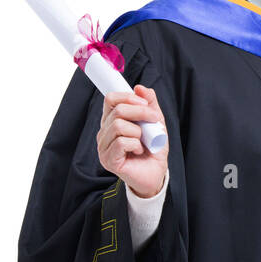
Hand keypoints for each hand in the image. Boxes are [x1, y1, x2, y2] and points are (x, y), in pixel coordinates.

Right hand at [96, 84, 168, 198]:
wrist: (156, 173)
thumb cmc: (153, 148)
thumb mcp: (155, 122)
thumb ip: (149, 104)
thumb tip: (140, 87)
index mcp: (111, 121)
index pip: (110, 99)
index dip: (128, 97)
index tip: (145, 104)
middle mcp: (104, 133)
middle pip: (117, 110)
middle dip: (140, 112)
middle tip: (153, 121)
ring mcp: (103, 147)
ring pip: (118, 126)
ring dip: (138, 132)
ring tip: (143, 141)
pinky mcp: (108, 160)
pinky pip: (121, 142)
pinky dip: (135, 144)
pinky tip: (138, 151)